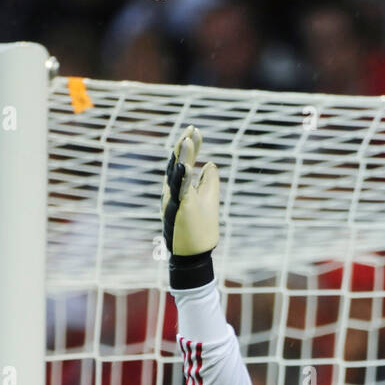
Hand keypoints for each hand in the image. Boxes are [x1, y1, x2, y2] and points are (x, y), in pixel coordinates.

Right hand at [161, 126, 218, 258]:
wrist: (192, 255)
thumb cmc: (198, 230)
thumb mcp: (207, 200)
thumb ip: (209, 181)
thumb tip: (210, 163)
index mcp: (181, 187)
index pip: (184, 161)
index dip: (191, 146)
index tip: (196, 130)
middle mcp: (174, 191)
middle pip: (176, 163)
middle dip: (183, 146)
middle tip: (191, 129)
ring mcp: (175, 201)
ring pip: (176, 175)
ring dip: (182, 157)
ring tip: (187, 140)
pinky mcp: (178, 211)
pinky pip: (180, 193)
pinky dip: (182, 179)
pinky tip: (186, 166)